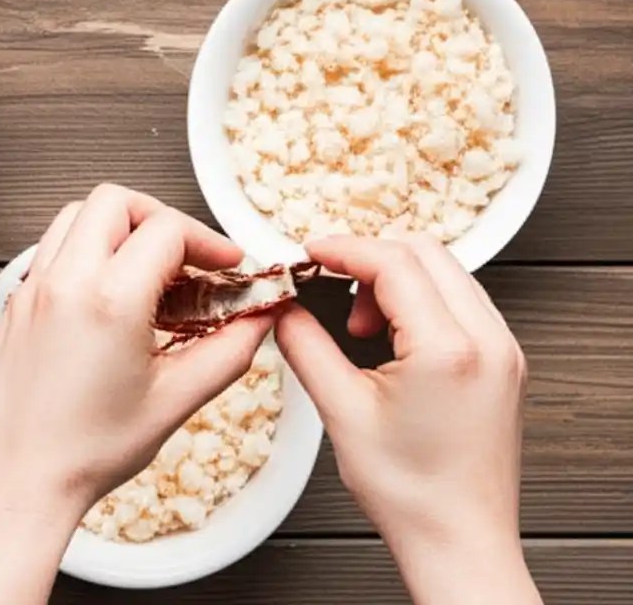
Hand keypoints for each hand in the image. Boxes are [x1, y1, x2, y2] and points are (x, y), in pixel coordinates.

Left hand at [0, 184, 275, 510]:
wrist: (20, 480)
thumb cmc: (86, 451)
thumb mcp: (176, 401)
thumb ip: (228, 352)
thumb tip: (258, 320)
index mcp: (108, 299)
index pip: (167, 229)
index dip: (209, 241)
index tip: (226, 266)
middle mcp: (64, 282)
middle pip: (116, 201)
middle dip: (160, 218)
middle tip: (187, 258)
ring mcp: (32, 289)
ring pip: (77, 217)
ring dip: (119, 229)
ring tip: (148, 274)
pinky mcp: (15, 304)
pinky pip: (52, 250)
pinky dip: (86, 252)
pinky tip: (109, 297)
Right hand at [276, 235, 539, 604]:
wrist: (458, 540)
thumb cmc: (410, 492)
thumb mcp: (340, 412)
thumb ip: (306, 347)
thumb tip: (284, 310)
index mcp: (448, 349)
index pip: (394, 262)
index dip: (343, 249)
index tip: (310, 254)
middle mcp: (488, 341)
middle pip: (427, 253)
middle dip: (370, 260)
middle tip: (330, 288)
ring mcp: (504, 350)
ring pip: (447, 273)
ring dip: (397, 281)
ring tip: (362, 328)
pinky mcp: (505, 363)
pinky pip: (463, 302)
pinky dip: (421, 302)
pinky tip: (392, 339)